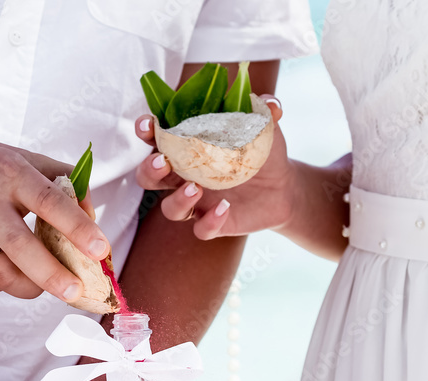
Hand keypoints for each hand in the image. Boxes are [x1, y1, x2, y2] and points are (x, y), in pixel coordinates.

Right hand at [0, 126, 108, 300]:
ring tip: (50, 287)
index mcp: (11, 174)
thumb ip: (59, 179)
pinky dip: (3, 285)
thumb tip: (90, 210)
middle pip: (23, 247)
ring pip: (2, 274)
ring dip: (31, 287)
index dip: (77, 226)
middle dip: (53, 275)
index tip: (100, 249)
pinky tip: (13, 276)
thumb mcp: (19, 157)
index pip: (50, 201)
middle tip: (77, 291)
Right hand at [133, 96, 292, 239]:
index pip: (156, 138)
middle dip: (149, 170)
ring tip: (196, 188)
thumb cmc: (260, 152)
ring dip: (178, 200)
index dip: (146, 131)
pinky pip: (201, 229)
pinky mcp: (212, 223)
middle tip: (162, 162)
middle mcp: (184, 177)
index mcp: (187, 148)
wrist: (282, 187)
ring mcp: (197, 202)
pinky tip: (225, 208)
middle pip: (149, 177)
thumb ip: (263, 112)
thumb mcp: (263, 128)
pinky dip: (209, 222)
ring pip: (170, 209)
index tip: (147, 126)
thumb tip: (271, 103)